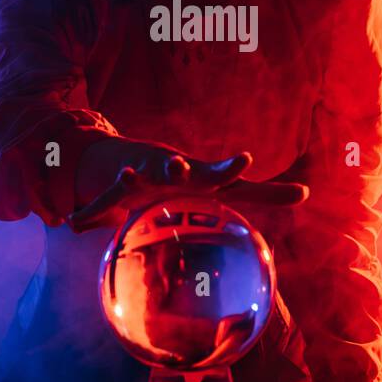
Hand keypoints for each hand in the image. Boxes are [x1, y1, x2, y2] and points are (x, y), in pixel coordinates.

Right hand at [66, 143, 307, 232]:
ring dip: (131, 179)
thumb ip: (265, 193)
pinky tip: (73, 224)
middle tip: (178, 165)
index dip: (231, 165)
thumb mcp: (228, 186)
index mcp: (199, 175)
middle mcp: (170, 171)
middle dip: (177, 167)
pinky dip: (89, 214)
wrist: (148, 161)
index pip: (218, 171)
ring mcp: (141, 178)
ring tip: (125, 177)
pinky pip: (102, 204)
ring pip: (134, 179)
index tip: (246, 157)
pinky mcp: (118, 191)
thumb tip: (308, 193)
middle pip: (175, 169)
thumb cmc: (195, 178)